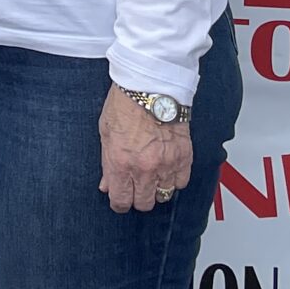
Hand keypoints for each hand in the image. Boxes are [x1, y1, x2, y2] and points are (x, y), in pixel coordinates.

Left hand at [98, 91, 191, 212]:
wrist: (150, 85)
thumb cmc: (125, 103)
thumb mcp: (105, 133)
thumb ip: (107, 164)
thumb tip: (107, 184)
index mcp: (121, 163)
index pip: (122, 200)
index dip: (120, 203)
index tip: (120, 199)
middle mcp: (144, 168)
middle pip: (144, 203)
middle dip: (138, 197)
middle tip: (135, 186)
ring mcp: (166, 164)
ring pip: (164, 195)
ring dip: (157, 189)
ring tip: (152, 175)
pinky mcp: (184, 157)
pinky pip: (181, 182)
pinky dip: (174, 179)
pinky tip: (167, 169)